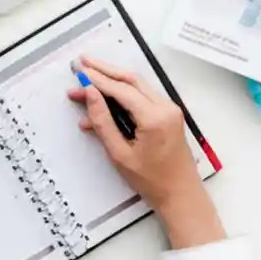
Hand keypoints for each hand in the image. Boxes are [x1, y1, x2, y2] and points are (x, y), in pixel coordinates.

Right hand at [67, 57, 225, 248]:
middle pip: (131, 79)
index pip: (121, 89)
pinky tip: (102, 103)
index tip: (79, 71)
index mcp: (154, 117)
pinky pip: (142, 97)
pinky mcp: (168, 115)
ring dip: (112, 80)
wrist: (181, 196)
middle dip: (105, 70)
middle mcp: (165, 108)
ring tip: (88, 79)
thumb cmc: (152, 181)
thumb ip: (103, 121)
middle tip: (83, 63)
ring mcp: (169, 110)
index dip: (97, 79)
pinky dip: (122, 95)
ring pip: (137, 85)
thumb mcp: (119, 154)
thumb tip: (90, 94)